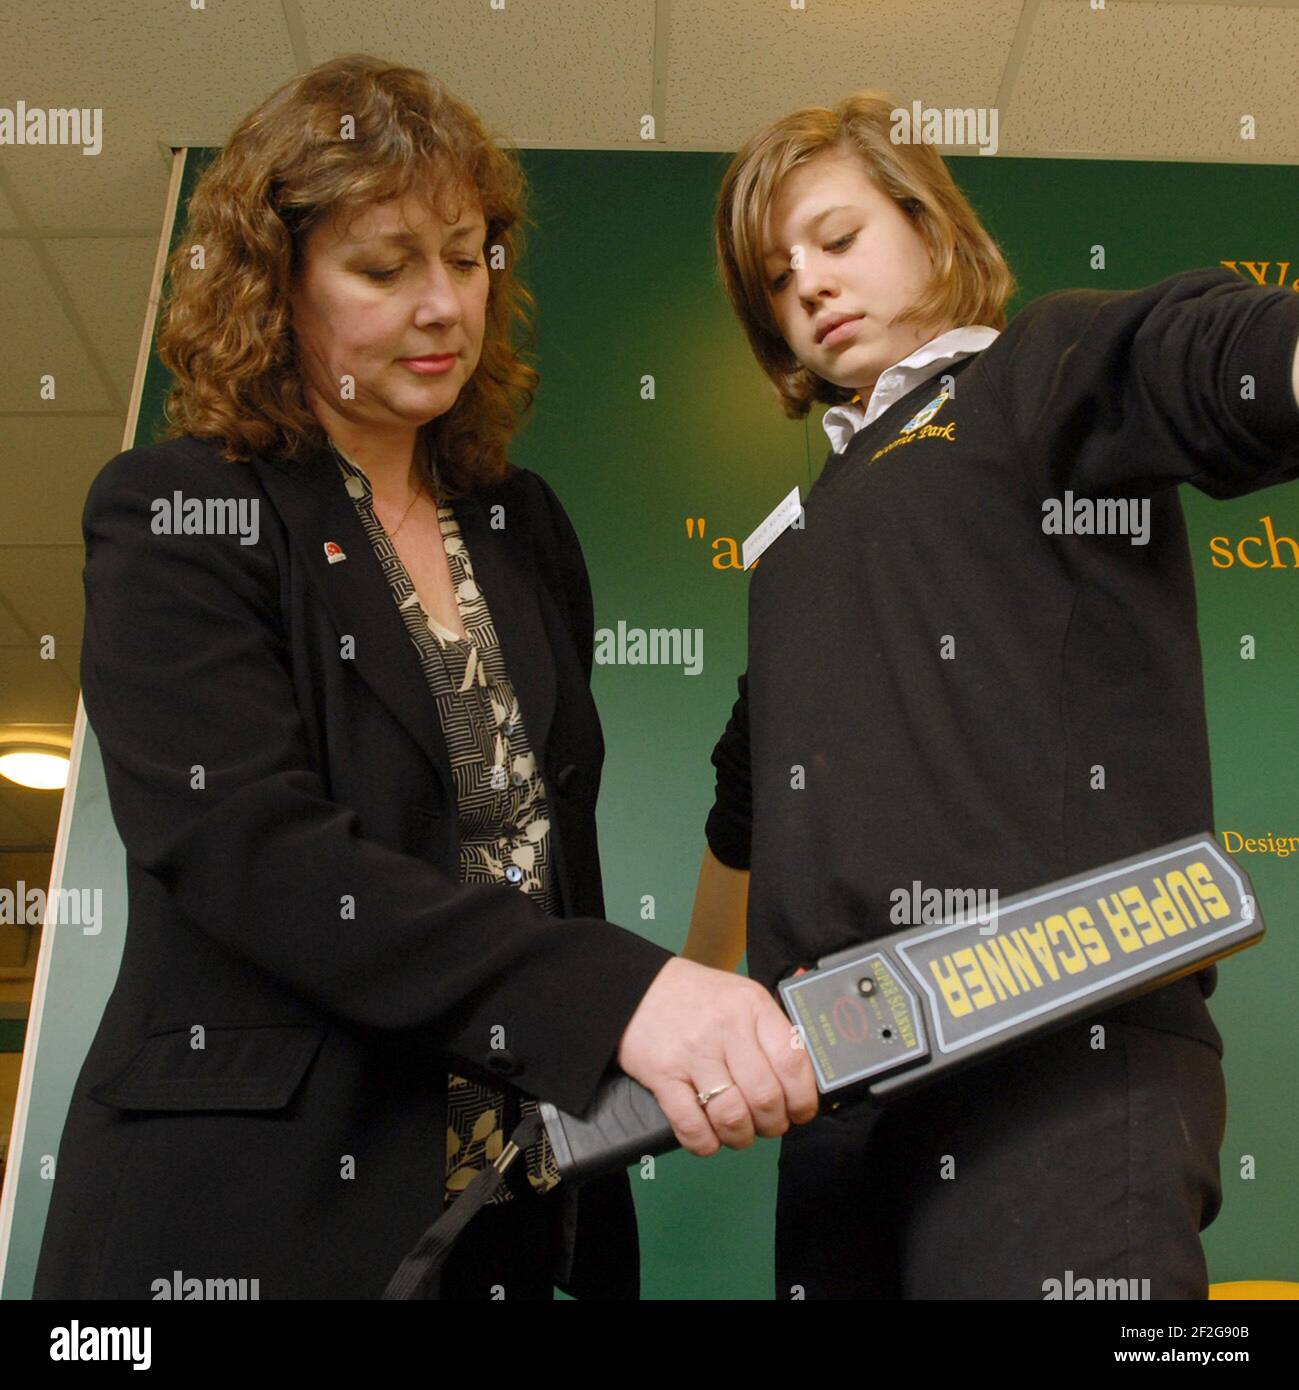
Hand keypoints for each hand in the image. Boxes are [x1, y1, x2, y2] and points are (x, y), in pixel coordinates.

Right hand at [615, 956, 818, 1156]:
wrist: (635, 987)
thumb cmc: (695, 997)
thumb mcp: (740, 997)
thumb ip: (770, 1032)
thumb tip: (802, 1079)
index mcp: (752, 1006)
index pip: (793, 1063)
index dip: (803, 1098)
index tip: (801, 1110)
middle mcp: (725, 1027)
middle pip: (765, 1097)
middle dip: (773, 1124)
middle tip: (768, 1124)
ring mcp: (693, 1052)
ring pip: (732, 1117)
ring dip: (741, 1137)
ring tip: (739, 1132)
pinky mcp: (662, 1075)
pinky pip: (692, 1126)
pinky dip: (706, 1143)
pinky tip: (709, 1137)